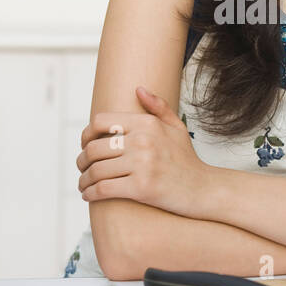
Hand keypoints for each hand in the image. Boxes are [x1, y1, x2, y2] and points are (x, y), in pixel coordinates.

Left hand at [77, 86, 209, 216]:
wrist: (203, 189)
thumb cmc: (187, 160)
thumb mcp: (176, 128)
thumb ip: (158, 107)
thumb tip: (138, 89)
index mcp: (147, 124)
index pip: (101, 121)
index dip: (86, 134)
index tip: (84, 144)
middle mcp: (143, 141)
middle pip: (94, 148)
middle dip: (81, 160)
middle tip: (82, 167)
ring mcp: (142, 165)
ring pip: (96, 170)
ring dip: (83, 179)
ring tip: (83, 184)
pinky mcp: (141, 188)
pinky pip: (103, 189)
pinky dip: (90, 193)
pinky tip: (88, 195)